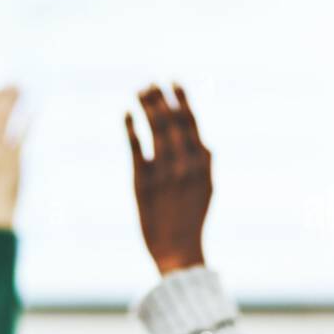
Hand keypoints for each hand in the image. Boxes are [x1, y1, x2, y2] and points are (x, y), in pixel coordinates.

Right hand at [0, 87, 22, 228]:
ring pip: (2, 121)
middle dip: (2, 97)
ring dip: (12, 103)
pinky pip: (19, 137)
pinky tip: (34, 111)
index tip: (1, 88)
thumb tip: (5, 123)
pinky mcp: (12, 162)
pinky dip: (26, 122)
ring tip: (22, 92)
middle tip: (16, 85)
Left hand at [125, 84, 210, 274]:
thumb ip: (203, 163)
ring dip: (147, 107)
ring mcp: (165, 172)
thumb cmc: (191, 219)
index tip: (173, 83)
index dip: (182, 100)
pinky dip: (130, 128)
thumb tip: (202, 139)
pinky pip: (136, 147)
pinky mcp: (143, 182)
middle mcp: (186, 165)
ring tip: (140, 91)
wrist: (178, 250)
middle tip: (151, 83)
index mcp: (203, 164)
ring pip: (155, 129)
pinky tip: (126, 113)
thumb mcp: (206, 189)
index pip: (192, 123)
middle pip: (172, 121)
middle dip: (162, 98)